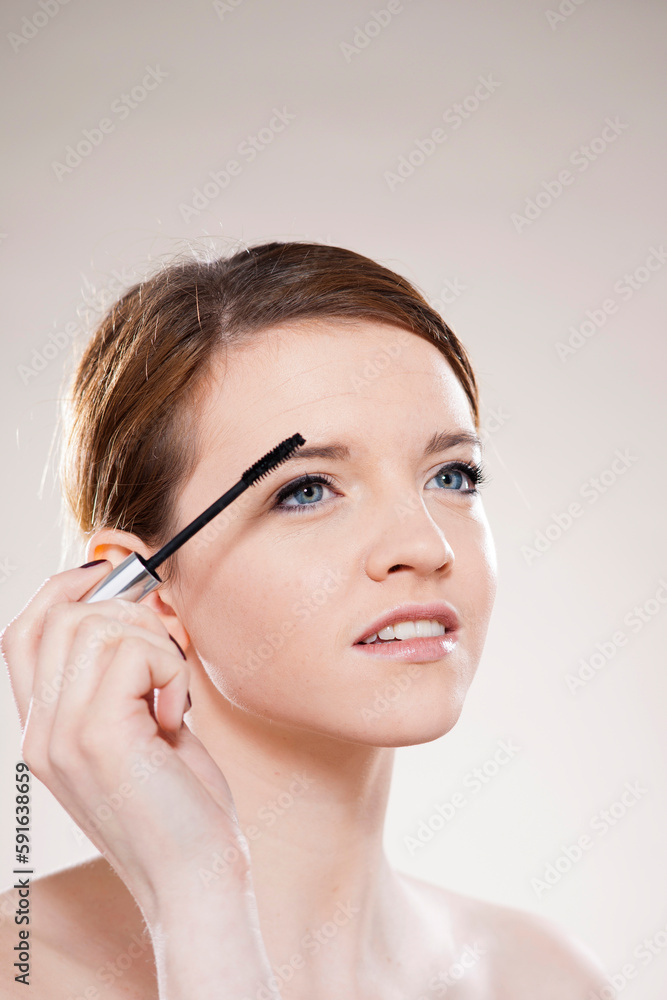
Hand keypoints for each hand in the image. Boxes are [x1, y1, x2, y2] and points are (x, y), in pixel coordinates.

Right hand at [1, 561, 252, 924]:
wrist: (194, 879)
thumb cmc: (179, 804)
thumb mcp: (138, 730)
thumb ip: (119, 676)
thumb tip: (131, 598)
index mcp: (41, 729)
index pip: (22, 632)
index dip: (62, 587)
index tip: (109, 573)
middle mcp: (39, 732)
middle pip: (61, 615)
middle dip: (128, 613)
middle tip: (167, 654)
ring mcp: (62, 735)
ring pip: (99, 625)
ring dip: (156, 644)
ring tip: (171, 695)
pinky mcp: (99, 736)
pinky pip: (136, 652)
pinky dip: (172, 670)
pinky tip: (176, 716)